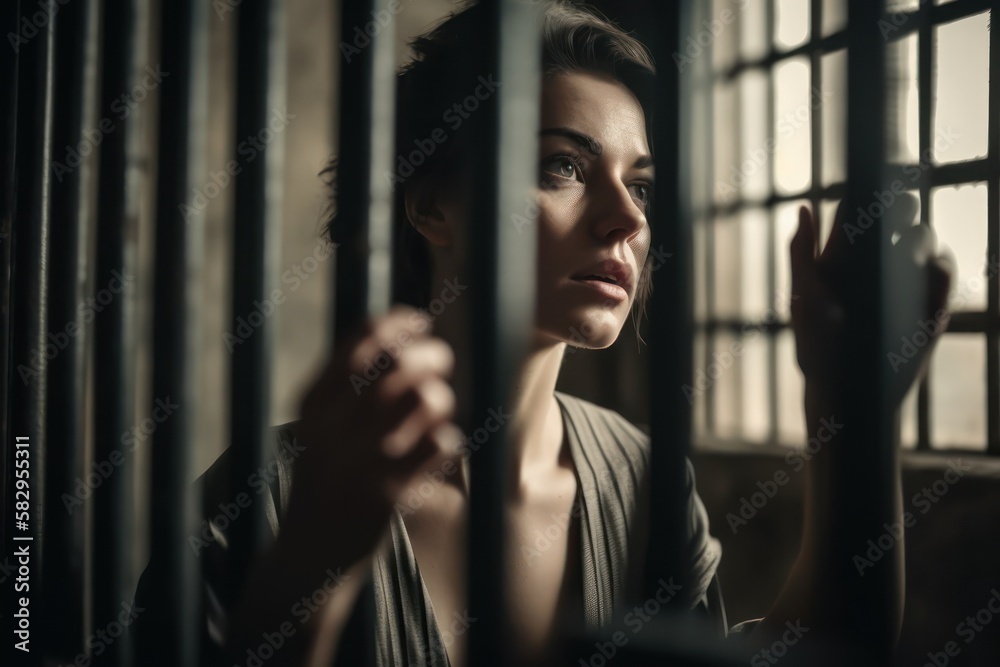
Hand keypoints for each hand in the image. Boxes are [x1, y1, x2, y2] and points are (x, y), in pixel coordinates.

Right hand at [281, 306, 460, 566]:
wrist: (309, 551)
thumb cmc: (323, 477)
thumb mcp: (316, 427)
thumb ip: (345, 386)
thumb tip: (398, 338)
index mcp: (314, 404)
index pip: (360, 342)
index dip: (397, 324)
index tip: (418, 322)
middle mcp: (334, 429)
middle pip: (399, 366)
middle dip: (430, 354)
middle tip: (441, 359)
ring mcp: (362, 462)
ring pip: (425, 401)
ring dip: (440, 398)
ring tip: (434, 411)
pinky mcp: (389, 494)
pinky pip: (438, 445)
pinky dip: (446, 440)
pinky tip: (435, 447)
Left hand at [790, 196, 953, 408]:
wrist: (852, 395)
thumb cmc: (817, 349)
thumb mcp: (805, 303)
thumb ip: (801, 255)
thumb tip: (803, 208)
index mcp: (838, 256)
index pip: (855, 208)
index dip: (866, 190)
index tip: (876, 177)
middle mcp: (873, 260)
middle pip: (897, 213)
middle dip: (903, 207)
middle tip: (901, 215)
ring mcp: (902, 278)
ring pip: (923, 238)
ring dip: (920, 242)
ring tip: (909, 263)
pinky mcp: (928, 299)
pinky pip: (943, 269)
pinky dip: (939, 272)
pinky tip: (925, 288)